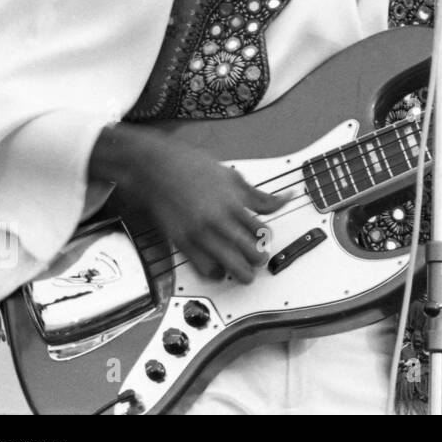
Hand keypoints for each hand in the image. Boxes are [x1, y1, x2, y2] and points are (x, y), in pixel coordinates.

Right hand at [91, 124, 286, 282]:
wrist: (157, 167)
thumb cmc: (193, 167)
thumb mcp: (232, 177)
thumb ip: (259, 196)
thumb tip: (285, 199)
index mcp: (233, 202)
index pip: (261, 230)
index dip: (267, 239)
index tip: (264, 240)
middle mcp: (217, 219)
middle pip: (249, 251)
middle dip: (258, 259)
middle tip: (258, 258)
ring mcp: (199, 232)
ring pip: (229, 264)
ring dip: (241, 272)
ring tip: (244, 270)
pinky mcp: (181, 241)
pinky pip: (203, 268)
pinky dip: (216, 273)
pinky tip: (220, 268)